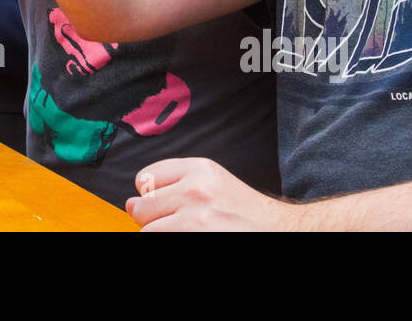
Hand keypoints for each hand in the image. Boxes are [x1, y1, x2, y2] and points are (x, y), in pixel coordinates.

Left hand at [126, 158, 293, 230]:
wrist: (280, 231)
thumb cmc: (244, 212)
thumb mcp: (214, 183)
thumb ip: (174, 185)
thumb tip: (131, 205)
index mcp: (199, 168)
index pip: (145, 178)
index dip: (150, 195)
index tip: (164, 204)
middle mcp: (195, 189)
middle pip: (141, 207)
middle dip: (151, 219)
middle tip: (174, 224)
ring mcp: (195, 219)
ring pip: (147, 230)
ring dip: (158, 234)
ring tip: (183, 231)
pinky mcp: (195, 239)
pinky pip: (159, 241)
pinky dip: (167, 241)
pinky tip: (188, 237)